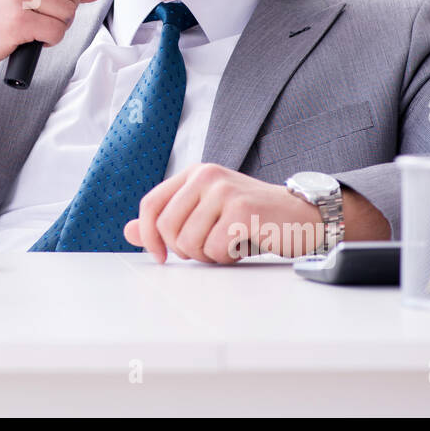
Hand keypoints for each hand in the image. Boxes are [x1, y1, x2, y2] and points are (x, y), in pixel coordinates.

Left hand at [124, 163, 322, 263]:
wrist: (301, 216)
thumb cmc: (252, 219)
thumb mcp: (205, 214)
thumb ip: (168, 221)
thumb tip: (128, 232)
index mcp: (193, 174)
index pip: (150, 205)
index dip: (148, 236)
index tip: (161, 256)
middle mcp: (206, 176)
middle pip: (166, 228)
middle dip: (184, 251)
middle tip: (209, 250)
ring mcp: (224, 190)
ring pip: (189, 242)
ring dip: (208, 255)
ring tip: (229, 245)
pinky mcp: (242, 209)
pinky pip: (214, 248)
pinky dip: (227, 257)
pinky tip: (244, 245)